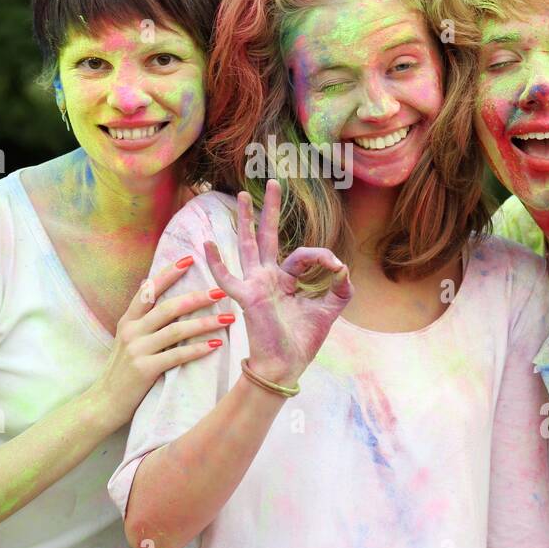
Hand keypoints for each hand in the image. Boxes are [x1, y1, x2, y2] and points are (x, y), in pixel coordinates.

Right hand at [89, 256, 230, 429]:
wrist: (104, 402)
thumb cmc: (122, 370)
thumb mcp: (127, 339)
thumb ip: (142, 319)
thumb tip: (157, 291)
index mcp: (128, 320)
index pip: (149, 290)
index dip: (168, 274)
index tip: (189, 259)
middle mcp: (131, 330)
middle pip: (168, 307)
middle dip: (197, 297)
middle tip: (221, 291)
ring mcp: (137, 350)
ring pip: (176, 330)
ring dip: (205, 323)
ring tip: (228, 319)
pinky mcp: (144, 369)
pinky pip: (176, 356)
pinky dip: (197, 349)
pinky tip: (215, 345)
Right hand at [204, 178, 351, 386]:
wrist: (286, 365)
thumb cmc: (302, 341)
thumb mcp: (329, 310)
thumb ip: (340, 288)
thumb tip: (342, 267)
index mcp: (287, 280)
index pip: (303, 254)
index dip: (323, 257)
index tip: (337, 269)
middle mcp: (269, 277)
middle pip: (268, 236)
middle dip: (271, 210)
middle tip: (274, 182)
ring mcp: (256, 285)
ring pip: (249, 246)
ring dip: (247, 221)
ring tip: (243, 195)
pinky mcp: (247, 297)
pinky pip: (227, 278)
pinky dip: (216, 263)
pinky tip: (206, 245)